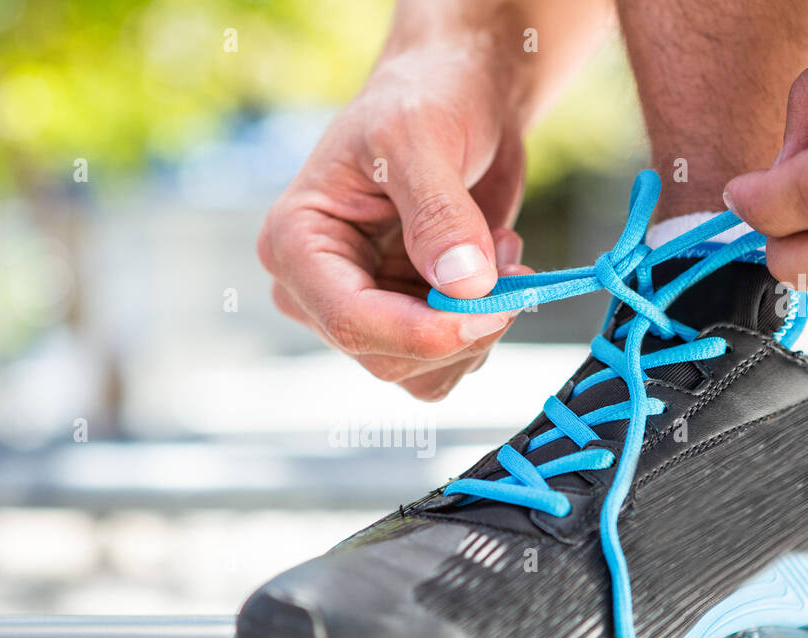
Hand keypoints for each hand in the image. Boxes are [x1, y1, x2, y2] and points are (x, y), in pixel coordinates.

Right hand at [257, 46, 529, 399]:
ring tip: (497, 249)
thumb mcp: (424, 136)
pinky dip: (485, 325)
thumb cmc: (424, 98)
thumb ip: (439, 213)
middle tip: (512, 265)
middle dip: (463, 326)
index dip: (426, 331)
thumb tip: (464, 286)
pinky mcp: (405, 321)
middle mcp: (317, 290)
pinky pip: (449, 362)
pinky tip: (493, 267)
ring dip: (480, 324)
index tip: (494, 307)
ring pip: (424, 373)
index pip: (350, 322)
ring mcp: (363, 310)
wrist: (456, 95)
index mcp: (295, 244)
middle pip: (389, 359)